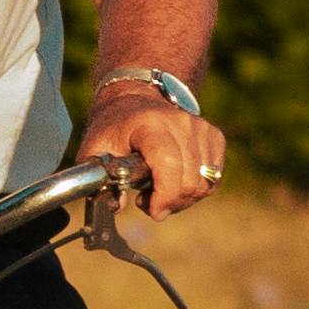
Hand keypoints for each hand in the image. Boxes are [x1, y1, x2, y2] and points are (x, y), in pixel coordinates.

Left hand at [76, 92, 224, 220]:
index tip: (152, 210)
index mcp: (149, 124)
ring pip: (204, 183)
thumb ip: (98, 180)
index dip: (164, 195)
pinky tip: (176, 181)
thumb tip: (117, 207)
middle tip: (149, 201)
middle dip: (170, 203)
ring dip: (183, 198)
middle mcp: (180, 122)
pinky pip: (213, 177)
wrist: (134, 98)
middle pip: (189, 181)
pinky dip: (197, 188)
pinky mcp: (213, 135)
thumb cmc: (114, 128)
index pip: (169, 164)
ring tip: (160, 190)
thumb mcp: (95, 149)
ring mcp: (200, 127)